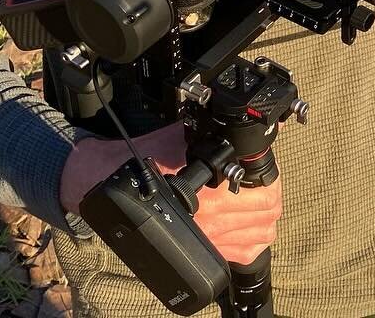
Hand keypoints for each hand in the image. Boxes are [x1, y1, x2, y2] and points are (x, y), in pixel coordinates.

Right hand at [60, 122, 281, 265]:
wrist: (103, 185)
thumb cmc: (136, 161)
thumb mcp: (178, 138)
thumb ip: (208, 132)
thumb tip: (232, 120)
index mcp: (211, 196)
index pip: (265, 195)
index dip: (271, 180)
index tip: (265, 170)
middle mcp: (211, 224)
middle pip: (267, 216)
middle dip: (272, 198)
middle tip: (265, 184)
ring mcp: (206, 243)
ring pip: (258, 238)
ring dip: (264, 220)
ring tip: (258, 204)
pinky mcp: (198, 254)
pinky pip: (240, 255)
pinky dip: (250, 242)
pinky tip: (245, 227)